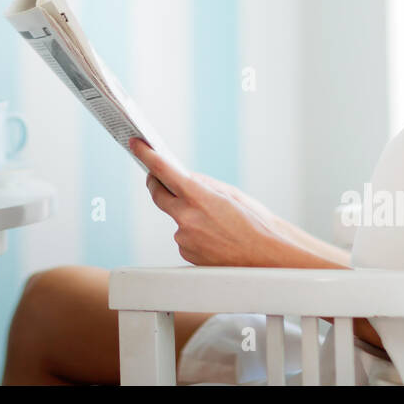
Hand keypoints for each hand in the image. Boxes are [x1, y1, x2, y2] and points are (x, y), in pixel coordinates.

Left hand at [131, 138, 284, 266]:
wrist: (266, 258)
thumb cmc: (255, 224)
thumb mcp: (231, 195)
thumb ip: (204, 184)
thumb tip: (185, 177)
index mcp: (198, 197)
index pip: (164, 170)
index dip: (147, 155)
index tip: (136, 145)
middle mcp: (186, 218)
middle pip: (158, 195)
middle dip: (156, 184)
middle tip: (156, 176)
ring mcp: (184, 238)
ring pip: (176, 219)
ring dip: (187, 215)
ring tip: (216, 223)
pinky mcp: (186, 253)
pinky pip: (184, 237)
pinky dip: (194, 234)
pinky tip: (215, 238)